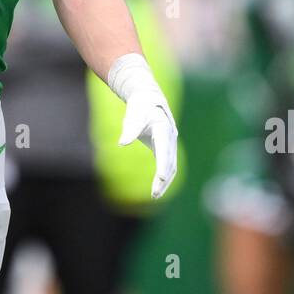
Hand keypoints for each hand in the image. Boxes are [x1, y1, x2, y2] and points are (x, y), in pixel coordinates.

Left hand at [109, 54, 178, 199]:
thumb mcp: (133, 115)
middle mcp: (170, 137)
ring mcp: (170, 142)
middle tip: (155, 194)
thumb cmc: (139, 106)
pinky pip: (168, 164)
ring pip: (171, 165)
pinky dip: (164, 176)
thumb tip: (122, 143)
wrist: (147, 98)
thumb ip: (130, 129)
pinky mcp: (165, 147)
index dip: (163, 165)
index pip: (164, 150)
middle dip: (163, 179)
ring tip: (155, 195)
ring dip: (165, 181)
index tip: (160, 178)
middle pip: (170, 162)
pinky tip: (158, 187)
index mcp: (163, 129)